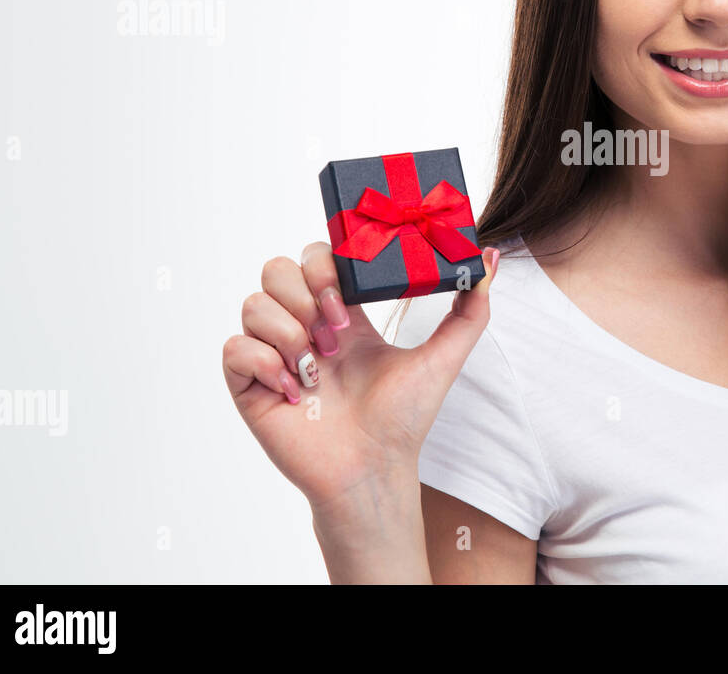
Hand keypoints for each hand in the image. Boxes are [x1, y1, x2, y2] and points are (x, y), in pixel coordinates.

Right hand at [223, 242, 499, 510]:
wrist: (374, 469)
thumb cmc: (404, 419)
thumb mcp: (445, 356)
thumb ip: (472, 308)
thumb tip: (492, 258)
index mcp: (343, 315)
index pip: (317, 257)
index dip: (327, 261)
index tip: (349, 288)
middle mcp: (305, 328)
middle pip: (278, 269)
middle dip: (308, 292)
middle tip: (336, 331)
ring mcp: (275, 355)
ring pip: (254, 302)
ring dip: (289, 329)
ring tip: (318, 366)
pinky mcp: (250, 385)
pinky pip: (235, 347)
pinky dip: (264, 362)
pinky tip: (295, 389)